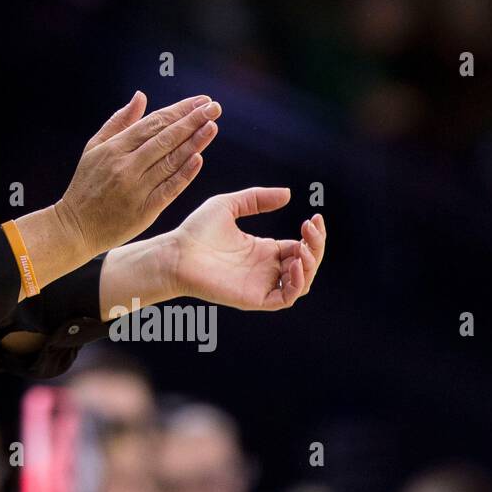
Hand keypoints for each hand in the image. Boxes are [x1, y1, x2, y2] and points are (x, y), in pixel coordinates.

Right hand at [54, 91, 221, 259]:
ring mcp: (136, 188)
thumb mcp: (94, 147)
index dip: (178, 111)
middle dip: (192, 121)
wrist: (76, 226)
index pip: (152, 123)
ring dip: (194, 142)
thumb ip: (119, 121)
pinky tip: (199, 159)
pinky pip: (169, 188)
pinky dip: (185, 174)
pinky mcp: (144, 209)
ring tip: (212, 126)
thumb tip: (141, 96)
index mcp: (114, 148)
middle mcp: (126, 166)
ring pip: (170, 161)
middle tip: (214, 107)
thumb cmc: (86, 184)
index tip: (200, 101)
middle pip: (165, 139)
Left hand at [169, 187, 325, 309]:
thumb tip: (288, 194)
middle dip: (316, 246)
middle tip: (310, 227)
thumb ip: (257, 198)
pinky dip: (297, 283)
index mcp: (263, 250)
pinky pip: (286, 298)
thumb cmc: (195, 231)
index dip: (312, 236)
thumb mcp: (229, 205)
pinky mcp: (254, 298)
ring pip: (301, 283)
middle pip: (306, 264)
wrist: (175, 253)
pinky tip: (294, 263)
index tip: (314, 218)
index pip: (300, 247)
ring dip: (311, 265)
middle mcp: (265, 269)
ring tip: (303, 247)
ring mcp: (261, 284)